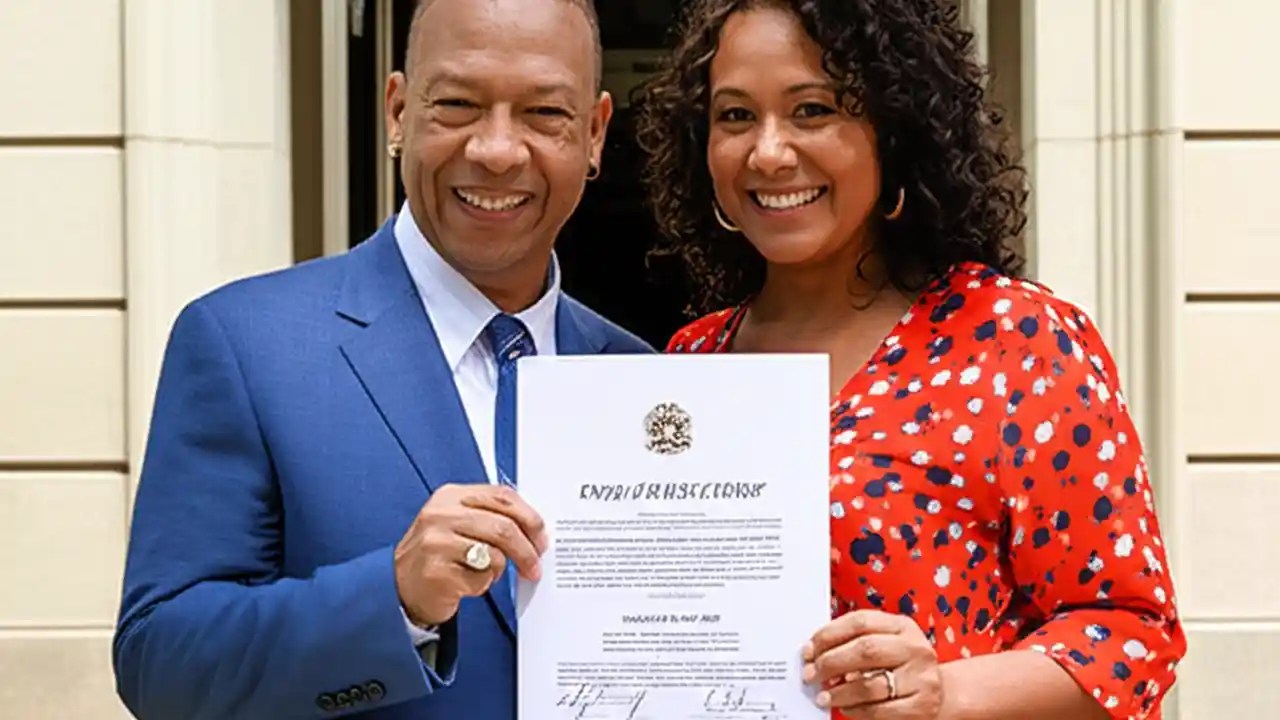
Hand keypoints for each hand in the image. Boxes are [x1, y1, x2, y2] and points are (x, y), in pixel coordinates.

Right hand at [394, 483, 547, 625]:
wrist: (398, 586)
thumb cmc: (435, 554)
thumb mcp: (456, 522)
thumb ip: (489, 516)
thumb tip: (533, 527)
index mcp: (450, 496)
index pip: (502, 496)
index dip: (529, 517)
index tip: (541, 537)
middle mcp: (440, 515)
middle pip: (504, 527)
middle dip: (527, 550)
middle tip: (534, 566)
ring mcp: (436, 543)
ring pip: (495, 554)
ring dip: (500, 570)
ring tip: (487, 574)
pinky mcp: (437, 572)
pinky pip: (480, 579)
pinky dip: (482, 585)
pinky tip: (466, 584)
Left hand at [802, 610, 942, 718]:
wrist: (939, 694)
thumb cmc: (902, 667)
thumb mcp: (887, 644)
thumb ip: (856, 642)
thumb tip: (814, 653)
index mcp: (903, 626)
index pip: (860, 621)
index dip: (829, 634)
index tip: (809, 649)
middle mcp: (915, 649)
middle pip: (864, 649)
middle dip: (830, 662)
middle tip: (810, 674)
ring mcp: (921, 678)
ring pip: (869, 684)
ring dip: (839, 692)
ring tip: (823, 696)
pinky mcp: (921, 706)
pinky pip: (879, 710)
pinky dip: (856, 710)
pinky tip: (845, 708)